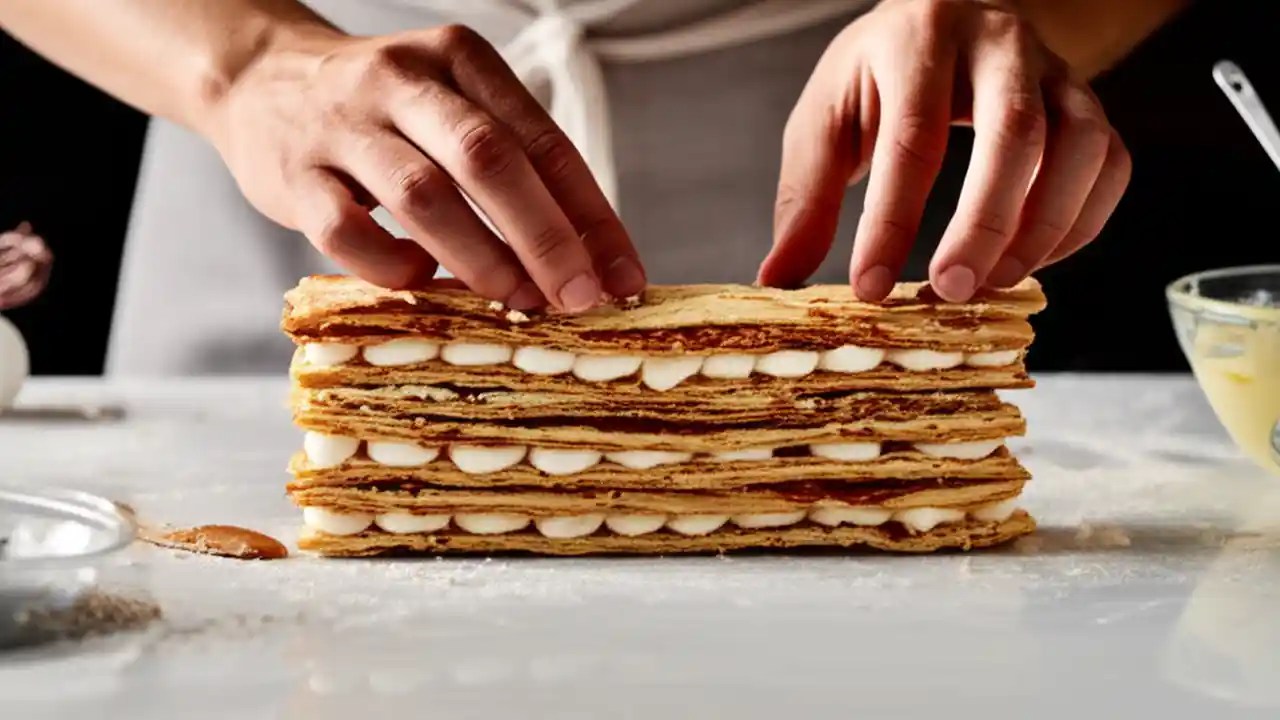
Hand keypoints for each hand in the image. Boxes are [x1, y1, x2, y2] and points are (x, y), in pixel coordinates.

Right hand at [209, 25, 643, 310]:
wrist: (260, 79)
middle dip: (547, 237)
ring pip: (424, 195)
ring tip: (516, 299)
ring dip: (481, 257)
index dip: (591, 216)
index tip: (623, 276)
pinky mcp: (294, 175)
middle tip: (579, 296)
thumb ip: (513, 165)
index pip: (544, 141)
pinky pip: (347, 231)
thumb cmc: (383, 111)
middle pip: (489, 160)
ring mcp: (344, 126)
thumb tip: (588, 259)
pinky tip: (418, 276)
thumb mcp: (454, 107)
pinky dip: (391, 264)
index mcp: (462, 61)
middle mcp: (404, 82)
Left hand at [760, 0, 1130, 300]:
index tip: (873, 286)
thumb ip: (805, 198)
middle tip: (949, 290)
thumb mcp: (824, 122)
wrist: (940, 16)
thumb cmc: (876, 76)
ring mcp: (1054, 67)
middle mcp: (998, 42)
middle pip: (1015, 133)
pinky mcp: (1089, 98)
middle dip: (984, 225)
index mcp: (918, 37)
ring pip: (1081, 144)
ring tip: (994, 283)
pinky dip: (1081, 222)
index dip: (893, 221)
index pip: (912, 137)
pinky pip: (1110, 162)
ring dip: (1044, 228)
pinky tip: (1033, 261)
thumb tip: (779, 279)